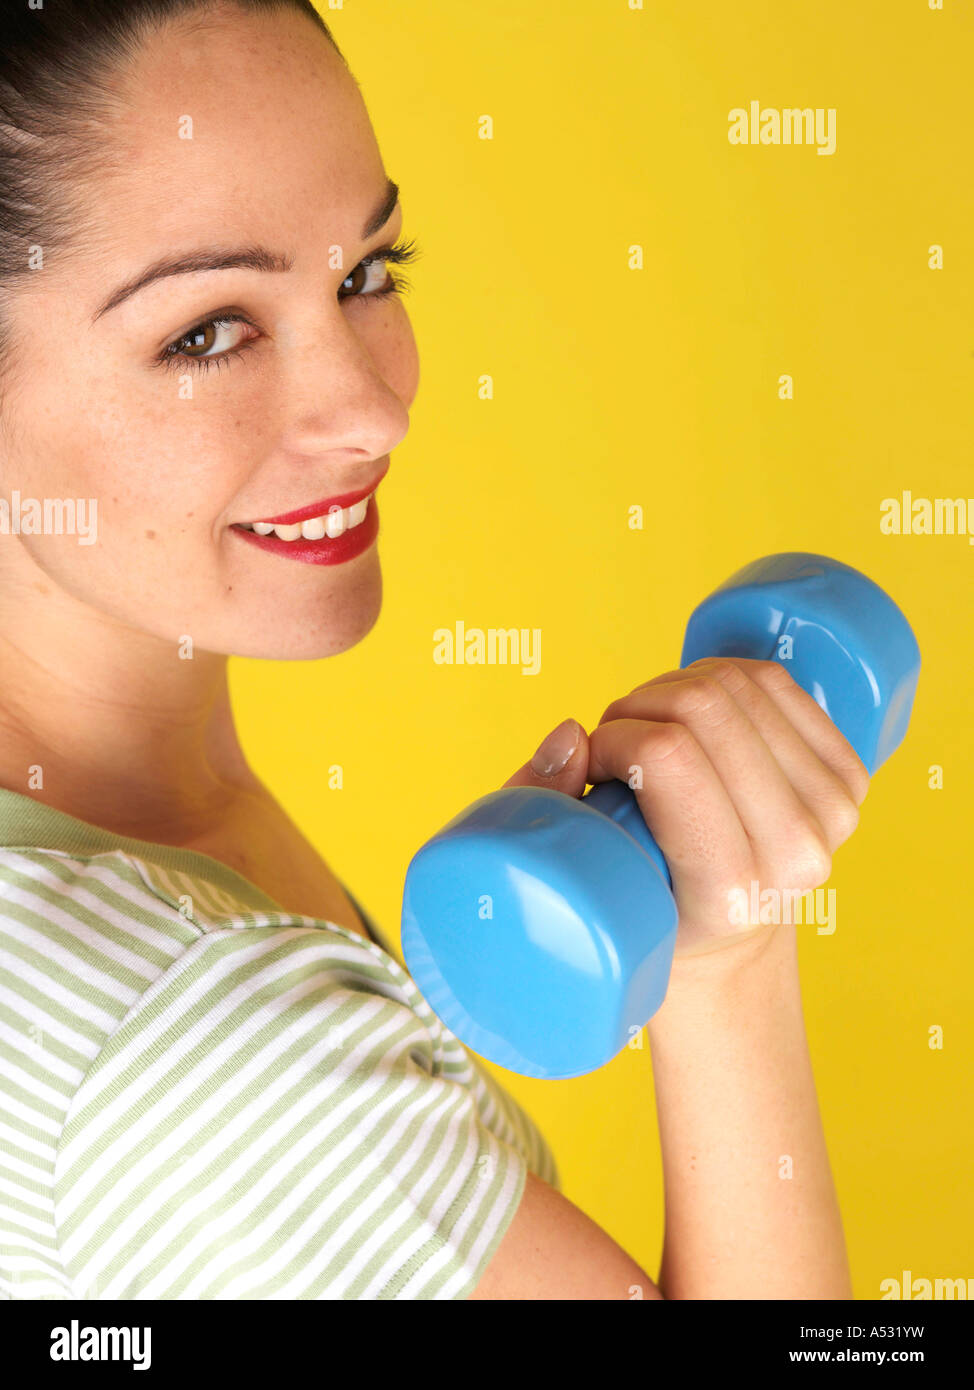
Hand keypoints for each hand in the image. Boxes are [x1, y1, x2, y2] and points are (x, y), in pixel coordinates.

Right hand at [503, 658, 869, 954]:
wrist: (728, 932)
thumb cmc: (641, 900)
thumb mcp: (579, 870)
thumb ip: (545, 802)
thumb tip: (572, 731)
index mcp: (729, 892)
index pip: (668, 756)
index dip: (615, 736)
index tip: (596, 761)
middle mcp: (796, 856)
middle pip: (704, 708)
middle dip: (638, 706)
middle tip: (618, 741)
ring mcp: (834, 814)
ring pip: (736, 684)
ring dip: (672, 687)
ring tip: (650, 729)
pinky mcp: (850, 777)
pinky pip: (772, 680)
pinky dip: (718, 675)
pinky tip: (693, 712)